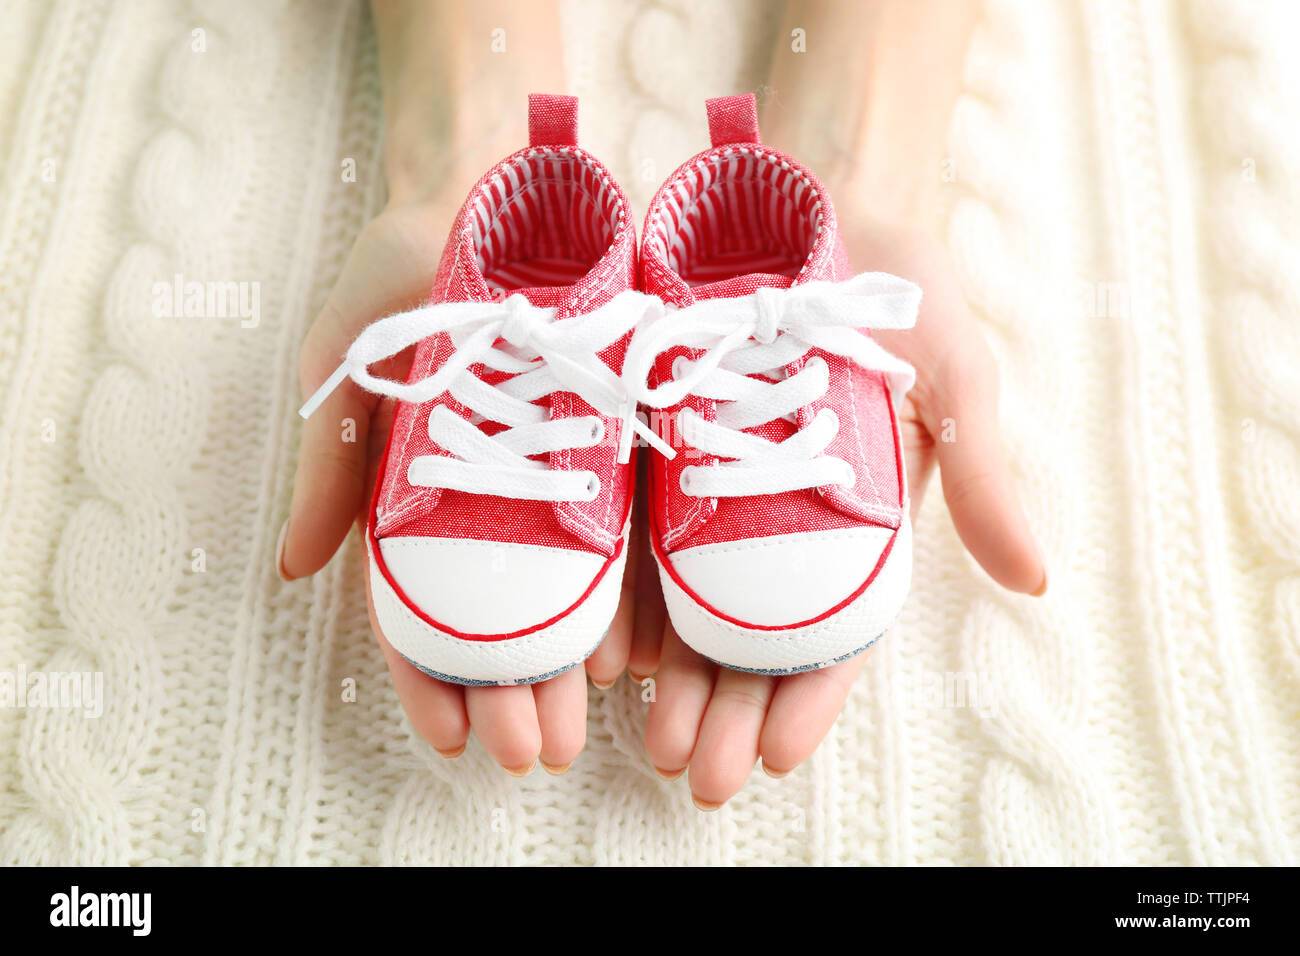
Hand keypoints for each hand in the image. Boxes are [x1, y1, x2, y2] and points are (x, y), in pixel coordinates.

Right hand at [281, 198, 594, 775]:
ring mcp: (567, 474)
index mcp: (425, 491)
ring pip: (574, 592)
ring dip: (575, 664)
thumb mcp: (349, 357)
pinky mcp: (628, 440)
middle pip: (507, 616)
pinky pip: (638, 530)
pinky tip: (649, 647)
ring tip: (587, 722)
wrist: (500, 184)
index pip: (422, 606)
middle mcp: (499, 496)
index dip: (430, 675)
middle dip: (515, 691)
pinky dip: (641, 591)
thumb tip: (292, 568)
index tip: (447, 735)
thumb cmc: (410, 266)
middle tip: (531, 750)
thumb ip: (329, 458)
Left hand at [636, 217, 1045, 808]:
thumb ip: (981, 470)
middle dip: (724, 709)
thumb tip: (1035, 578)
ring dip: (664, 676)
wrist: (800, 192)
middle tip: (696, 773)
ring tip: (636, 739)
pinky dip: (614, 591)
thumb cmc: (888, 276)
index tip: (775, 756)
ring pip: (682, 601)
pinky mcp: (647, 444)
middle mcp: (775, 515)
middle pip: (748, 635)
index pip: (832, 629)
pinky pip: (626, 531)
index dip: (807, 697)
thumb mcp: (950, 368)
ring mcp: (706, 483)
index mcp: (851, 517)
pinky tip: (596, 647)